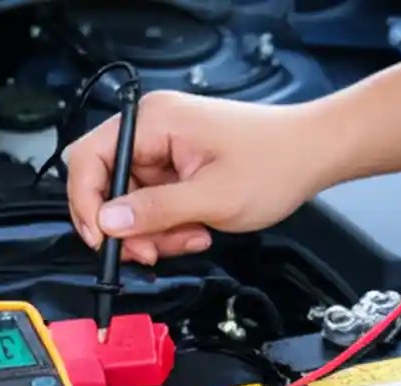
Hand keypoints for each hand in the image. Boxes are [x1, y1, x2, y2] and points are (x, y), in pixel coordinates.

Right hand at [66, 91, 337, 264]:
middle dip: (125, 226)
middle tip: (149, 251)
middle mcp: (151, 128)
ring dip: (153, 231)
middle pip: (104, 185)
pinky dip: (167, 225)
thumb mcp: (213, 197)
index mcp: (153, 121)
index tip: (103, 240)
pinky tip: (196, 228)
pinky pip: (150, 203)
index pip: (88, 159)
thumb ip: (155, 211)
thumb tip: (108, 223)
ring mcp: (161, 147)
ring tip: (190, 236)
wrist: (313, 153)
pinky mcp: (173, 165)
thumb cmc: (276, 162)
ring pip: (127, 202)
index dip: (87, 203)